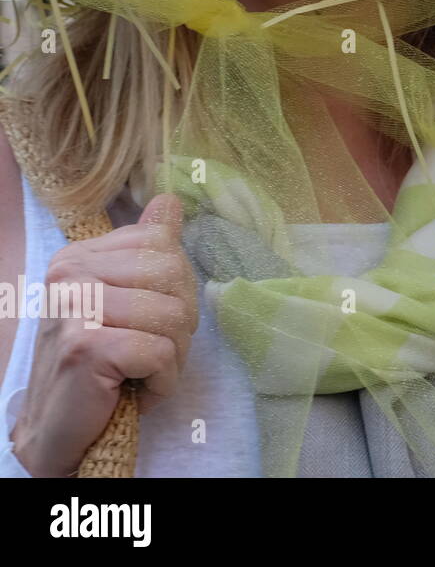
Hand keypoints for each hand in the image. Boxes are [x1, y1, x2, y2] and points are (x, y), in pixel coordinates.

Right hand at [10, 193, 198, 476]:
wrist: (57, 428)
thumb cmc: (98, 364)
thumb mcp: (122, 300)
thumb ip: (145, 250)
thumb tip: (169, 202)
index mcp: (78, 255)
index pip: (163, 245)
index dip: (175, 290)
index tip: (147, 321)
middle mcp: (70, 273)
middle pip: (174, 275)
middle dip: (180, 324)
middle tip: (150, 353)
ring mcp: (74, 307)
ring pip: (174, 316)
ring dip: (173, 357)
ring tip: (142, 373)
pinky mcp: (86, 345)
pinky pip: (162, 353)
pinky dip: (162, 382)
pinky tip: (135, 391)